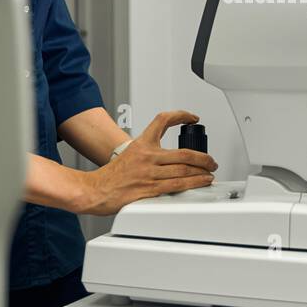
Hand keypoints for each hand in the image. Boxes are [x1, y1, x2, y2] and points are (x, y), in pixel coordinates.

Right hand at [74, 110, 217, 215]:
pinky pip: (177, 184)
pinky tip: (201, 181)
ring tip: (210, 171)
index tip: (192, 118)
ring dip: (202, 171)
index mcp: (141, 144)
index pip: (162, 120)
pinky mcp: (150, 189)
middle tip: (211, 160)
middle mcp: (147, 157)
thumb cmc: (111, 176)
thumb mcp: (129, 153)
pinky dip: (193, 182)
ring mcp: (149, 173)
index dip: (180, 115)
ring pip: (184, 169)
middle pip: (183, 153)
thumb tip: (167, 156)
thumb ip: (148, 152)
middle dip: (203, 157)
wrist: (95, 190)